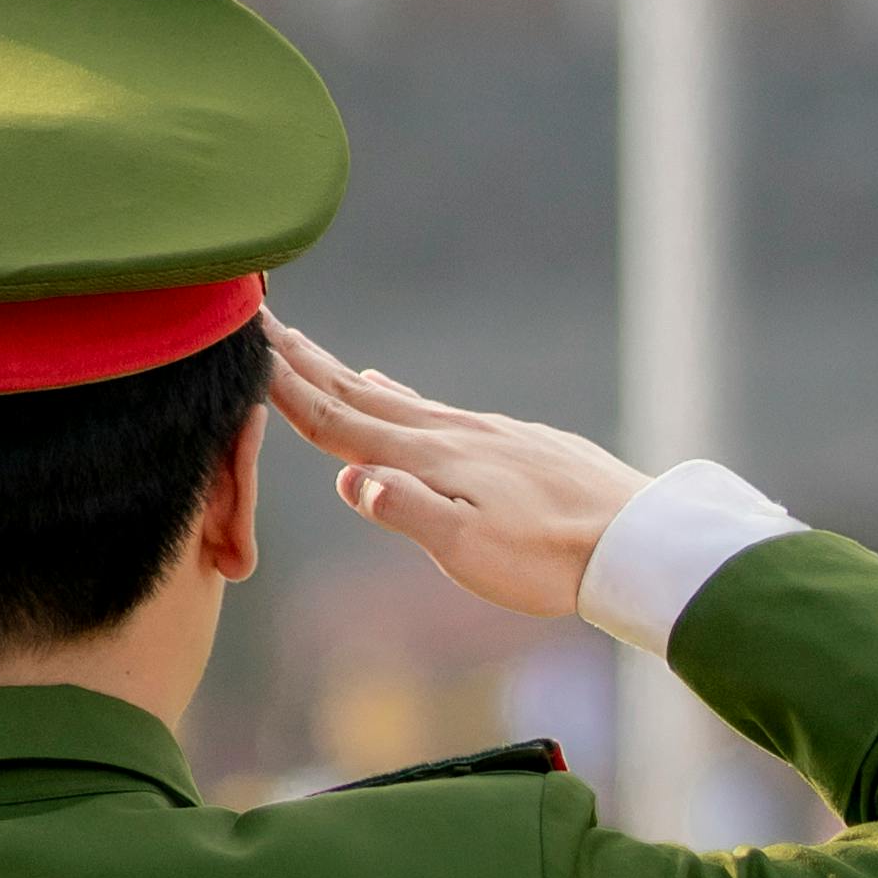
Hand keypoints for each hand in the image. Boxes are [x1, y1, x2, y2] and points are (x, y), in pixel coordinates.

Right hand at [267, 321, 639, 624]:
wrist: (633, 539)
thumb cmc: (547, 557)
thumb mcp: (468, 549)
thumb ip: (407, 511)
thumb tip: (350, 478)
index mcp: (427, 459)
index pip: (339, 420)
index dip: (285, 387)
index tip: (244, 344)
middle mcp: (447, 433)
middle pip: (357, 395)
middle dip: (302, 362)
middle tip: (259, 320)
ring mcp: (479, 432)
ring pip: (394, 399)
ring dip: (343, 375)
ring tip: (309, 353)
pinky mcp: (507, 441)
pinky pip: (430, 408)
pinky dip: (394, 395)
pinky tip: (391, 390)